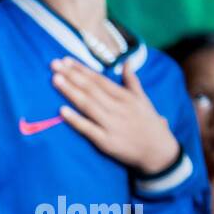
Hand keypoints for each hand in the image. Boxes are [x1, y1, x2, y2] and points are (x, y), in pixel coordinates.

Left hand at [52, 58, 178, 173]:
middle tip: (54, 64)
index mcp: (125, 96)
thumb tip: (127, 62)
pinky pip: (88, 128)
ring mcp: (112, 124)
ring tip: (55, 79)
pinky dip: (75, 119)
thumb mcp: (143, 100)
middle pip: (91, 89)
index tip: (66, 60)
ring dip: (71, 91)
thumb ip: (132, 81)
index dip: (82, 69)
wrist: (159, 152)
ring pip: (88, 105)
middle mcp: (118, 107)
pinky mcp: (106, 142)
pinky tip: (62, 111)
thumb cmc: (148, 124)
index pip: (99, 80)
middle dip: (72, 75)